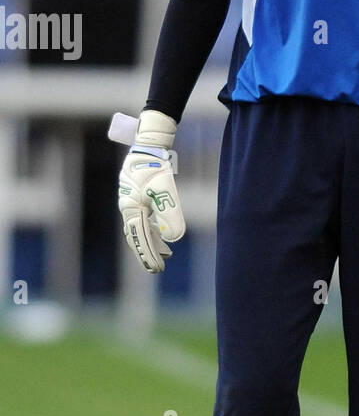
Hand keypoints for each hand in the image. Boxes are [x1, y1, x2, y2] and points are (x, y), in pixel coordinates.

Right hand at [118, 111, 185, 272]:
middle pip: (136, 235)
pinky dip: (151, 229)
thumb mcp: (165, 190)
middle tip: (158, 269)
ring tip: (165, 254)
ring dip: (150, 242)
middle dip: (147, 253)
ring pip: (139, 228)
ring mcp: (131, 202)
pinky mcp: (136, 197)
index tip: (158, 269)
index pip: (140, 237)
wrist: (148, 146)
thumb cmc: (156, 166)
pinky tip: (162, 234)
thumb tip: (173, 237)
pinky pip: (142, 218)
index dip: (149, 255)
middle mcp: (128, 207)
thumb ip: (170, 213)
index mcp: (131, 208)